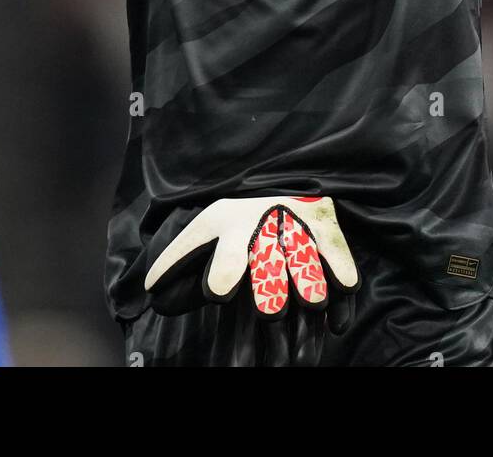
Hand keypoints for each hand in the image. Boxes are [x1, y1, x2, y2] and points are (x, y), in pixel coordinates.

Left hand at [145, 194, 358, 366]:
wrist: (280, 176)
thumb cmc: (238, 214)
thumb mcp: (206, 227)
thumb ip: (179, 259)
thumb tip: (151, 288)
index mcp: (236, 227)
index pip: (229, 252)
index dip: (223, 272)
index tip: (219, 291)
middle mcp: (270, 228)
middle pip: (271, 260)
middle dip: (270, 285)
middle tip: (269, 310)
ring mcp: (303, 230)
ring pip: (308, 259)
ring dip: (310, 282)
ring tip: (312, 304)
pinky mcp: (330, 234)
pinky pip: (340, 260)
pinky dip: (342, 283)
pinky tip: (339, 316)